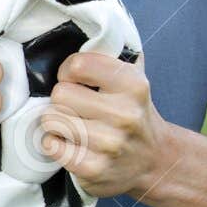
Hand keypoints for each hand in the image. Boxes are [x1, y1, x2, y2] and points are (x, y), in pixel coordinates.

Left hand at [40, 51, 171, 199]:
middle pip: (59, 94)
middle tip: (77, 108)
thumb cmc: (131, 113)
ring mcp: (110, 145)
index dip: (68, 71)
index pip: (78, 65)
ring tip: (76, 126)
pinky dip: (55, 144)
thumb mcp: (130, 80)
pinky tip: (73, 145)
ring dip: (57, 122)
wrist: (155, 161)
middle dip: (62, 100)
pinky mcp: (94, 170)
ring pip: (51, 119)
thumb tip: (68, 36)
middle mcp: (124, 114)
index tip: (76, 79)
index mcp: (133, 85)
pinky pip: (51, 146)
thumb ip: (104, 60)